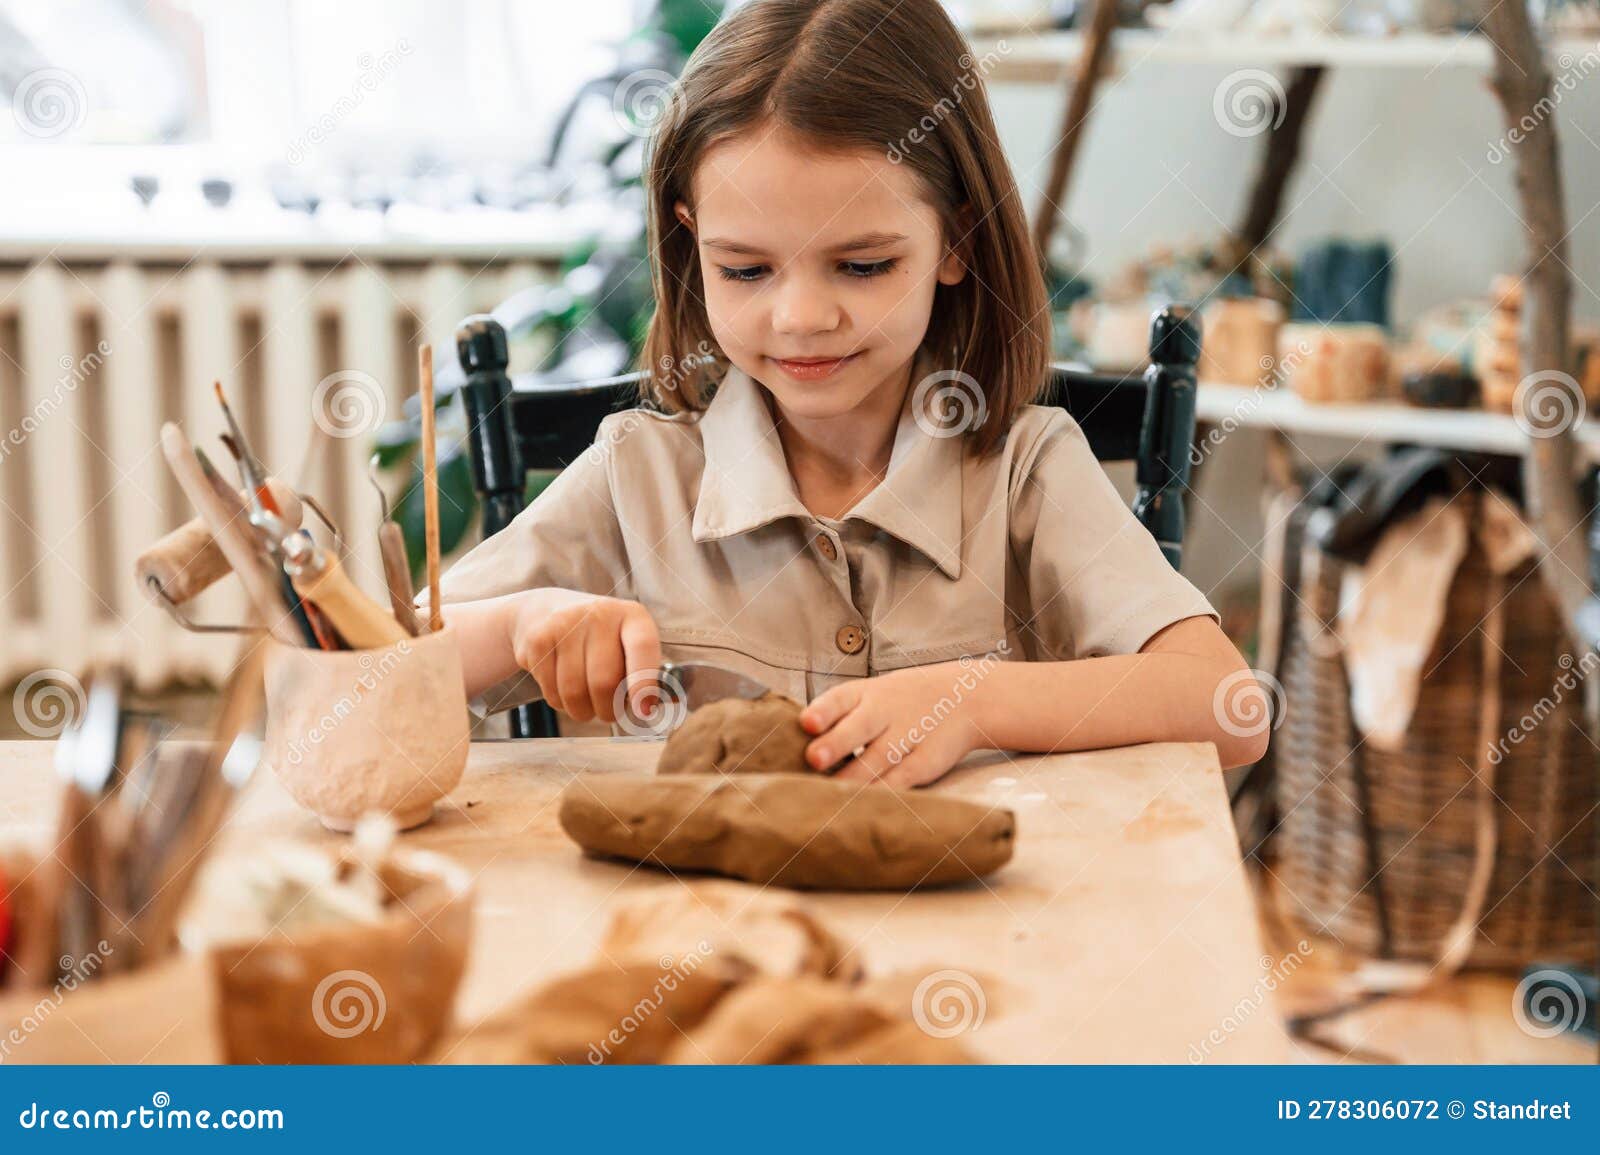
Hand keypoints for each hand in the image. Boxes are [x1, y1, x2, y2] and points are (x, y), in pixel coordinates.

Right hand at [508, 590, 660, 722]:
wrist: (544, 611)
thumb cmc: (598, 639)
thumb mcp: (625, 643)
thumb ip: (641, 672)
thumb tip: (647, 709)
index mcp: (632, 615)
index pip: (643, 647)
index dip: (644, 683)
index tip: (643, 711)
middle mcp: (600, 614)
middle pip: (604, 682)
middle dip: (608, 710)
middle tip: (608, 712)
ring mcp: (565, 624)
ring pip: (574, 693)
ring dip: (582, 711)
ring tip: (585, 703)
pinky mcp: (538, 640)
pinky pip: (552, 693)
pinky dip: (560, 703)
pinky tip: (562, 688)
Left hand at [798, 662, 985, 788]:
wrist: (964, 698)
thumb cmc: (898, 702)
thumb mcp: (870, 695)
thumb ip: (835, 717)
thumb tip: (791, 746)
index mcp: (865, 693)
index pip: (840, 699)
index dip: (823, 711)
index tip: (806, 723)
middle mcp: (885, 711)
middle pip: (859, 727)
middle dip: (836, 743)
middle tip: (814, 759)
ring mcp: (908, 735)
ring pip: (878, 758)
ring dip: (854, 777)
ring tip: (829, 792)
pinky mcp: (925, 761)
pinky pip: (902, 778)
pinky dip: (883, 791)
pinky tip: (863, 804)